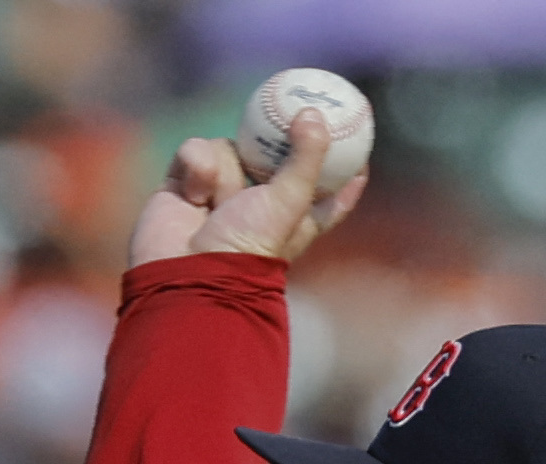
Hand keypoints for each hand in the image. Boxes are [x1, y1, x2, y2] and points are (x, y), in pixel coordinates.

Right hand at [128, 109, 368, 268]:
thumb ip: (306, 157)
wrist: (188, 270)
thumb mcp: (289, 202)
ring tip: (219, 200)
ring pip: (227, 149)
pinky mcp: (183, 184)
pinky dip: (197, 168)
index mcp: (290, 220)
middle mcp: (256, 206)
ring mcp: (217, 193)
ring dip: (224, 170)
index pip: (325, 199)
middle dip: (279, 142)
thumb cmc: (248, 246)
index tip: (362, 162)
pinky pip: (195, 151)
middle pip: (272, 160)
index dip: (343, 181)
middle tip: (296, 112)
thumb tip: (312, 113)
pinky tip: (195, 196)